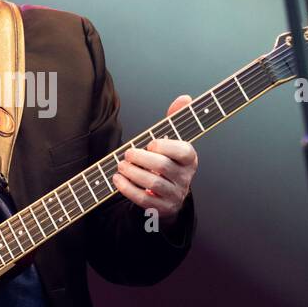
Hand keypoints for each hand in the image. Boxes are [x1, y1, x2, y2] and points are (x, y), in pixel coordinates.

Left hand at [111, 94, 198, 224]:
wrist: (169, 195)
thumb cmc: (168, 162)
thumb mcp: (173, 141)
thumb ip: (176, 120)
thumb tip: (184, 98)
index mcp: (190, 159)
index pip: (183, 151)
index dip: (164, 145)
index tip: (150, 143)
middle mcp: (185, 178)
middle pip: (164, 167)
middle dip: (141, 158)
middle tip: (127, 154)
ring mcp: (175, 195)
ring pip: (153, 184)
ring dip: (132, 173)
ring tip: (120, 166)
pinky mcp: (162, 208)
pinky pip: (144, 200)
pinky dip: (127, 189)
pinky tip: (117, 179)